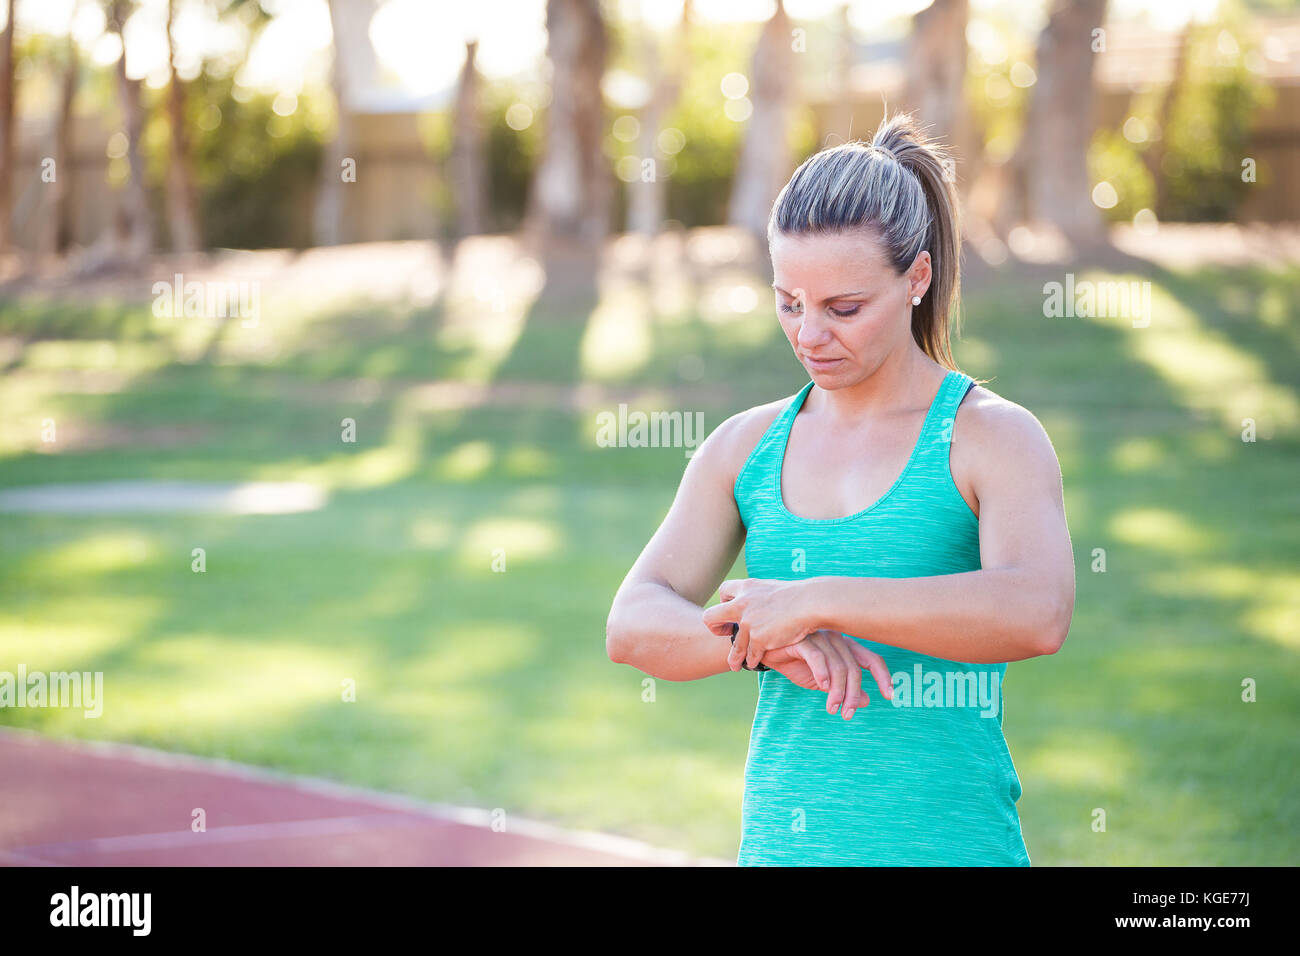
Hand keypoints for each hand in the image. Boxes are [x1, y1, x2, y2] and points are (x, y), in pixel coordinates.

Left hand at [702, 578, 813, 670]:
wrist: (811, 603)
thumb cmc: (799, 595)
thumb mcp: (774, 588)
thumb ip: (761, 595)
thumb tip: (759, 599)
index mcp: (747, 587)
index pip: (723, 590)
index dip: (724, 602)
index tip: (733, 612)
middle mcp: (742, 603)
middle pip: (710, 617)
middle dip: (715, 628)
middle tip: (725, 634)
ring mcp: (748, 622)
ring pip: (734, 644)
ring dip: (733, 657)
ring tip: (734, 665)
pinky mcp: (758, 638)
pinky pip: (750, 655)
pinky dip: (752, 660)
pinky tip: (755, 663)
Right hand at [759, 630, 893, 719]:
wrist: (762, 651)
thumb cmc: (794, 662)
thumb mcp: (822, 680)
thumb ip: (843, 688)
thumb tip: (868, 700)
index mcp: (845, 646)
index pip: (872, 658)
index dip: (883, 676)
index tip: (890, 696)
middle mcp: (836, 638)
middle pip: (855, 668)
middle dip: (853, 694)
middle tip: (847, 714)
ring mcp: (819, 636)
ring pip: (838, 666)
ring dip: (837, 692)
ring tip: (832, 708)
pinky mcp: (801, 638)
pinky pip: (818, 657)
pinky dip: (822, 673)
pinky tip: (822, 687)